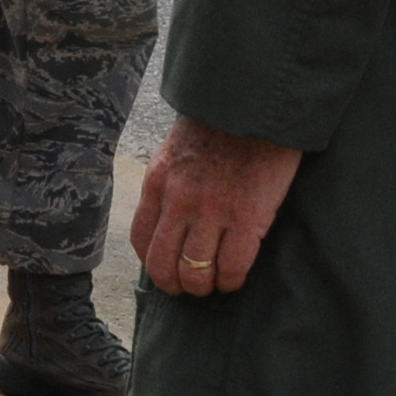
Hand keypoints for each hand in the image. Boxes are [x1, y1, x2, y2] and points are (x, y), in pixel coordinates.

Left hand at [130, 115, 302, 295]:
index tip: (166, 269)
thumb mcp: (175, 151)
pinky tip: (234, 279)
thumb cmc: (219, 127)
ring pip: (195, 272)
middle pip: (163, 264)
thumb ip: (168, 185)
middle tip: (188, 287)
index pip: (140, 238)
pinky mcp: (246, 217)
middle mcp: (178, 200)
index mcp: (157, 182)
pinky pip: (231, 266)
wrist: (255, 108)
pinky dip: (231, 281)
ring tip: (214, 285)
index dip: (153, 263)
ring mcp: (211, 211)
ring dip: (203, 287)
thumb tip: (168, 218)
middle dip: (174, 284)